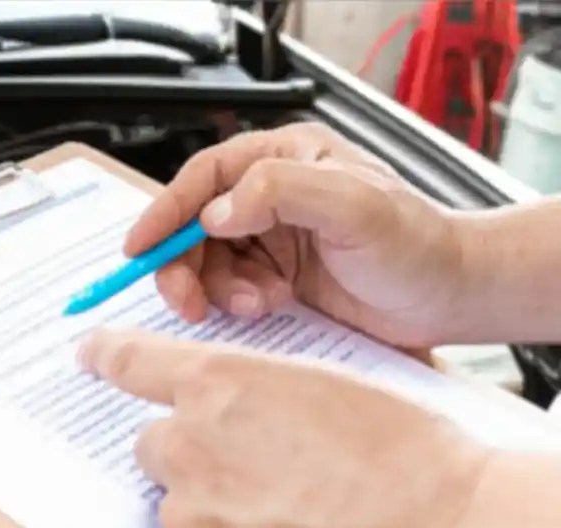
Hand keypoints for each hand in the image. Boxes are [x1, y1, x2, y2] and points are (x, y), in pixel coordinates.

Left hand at [78, 327, 492, 527]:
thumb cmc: (409, 461)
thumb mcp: (328, 388)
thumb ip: (259, 391)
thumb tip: (234, 409)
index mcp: (218, 386)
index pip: (132, 361)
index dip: (108, 356)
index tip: (89, 355)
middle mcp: (187, 447)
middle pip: (156, 446)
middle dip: (194, 457)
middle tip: (260, 474)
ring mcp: (190, 520)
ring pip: (181, 510)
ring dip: (217, 516)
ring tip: (294, 526)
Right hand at [129, 122, 465, 348]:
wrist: (448, 296)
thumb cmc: (416, 243)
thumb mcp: (353, 204)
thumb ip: (282, 193)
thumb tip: (217, 211)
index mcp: (284, 159)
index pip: (204, 177)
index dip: (164, 211)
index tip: (139, 247)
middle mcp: (270, 196)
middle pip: (194, 226)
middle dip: (183, 264)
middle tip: (187, 301)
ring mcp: (271, 238)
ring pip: (207, 263)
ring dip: (216, 290)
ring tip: (256, 305)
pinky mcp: (276, 278)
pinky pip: (229, 291)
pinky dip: (235, 305)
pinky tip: (269, 308)